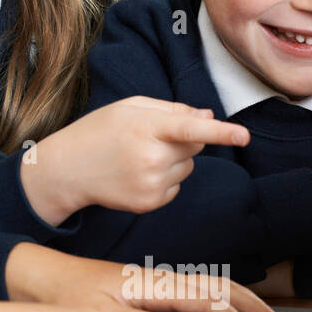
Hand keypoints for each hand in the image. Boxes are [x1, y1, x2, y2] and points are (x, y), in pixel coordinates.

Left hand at [4, 243, 293, 311]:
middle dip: (254, 308)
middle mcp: (156, 280)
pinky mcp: (145, 292)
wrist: (30, 273)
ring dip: (241, 306)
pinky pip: (194, 297)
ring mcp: (153, 284)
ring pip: (209, 290)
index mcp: (148, 282)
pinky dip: (220, 306)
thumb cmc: (59, 293)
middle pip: (218, 289)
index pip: (207, 298)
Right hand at [19, 96, 249, 224]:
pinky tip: (137, 173)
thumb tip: (208, 117)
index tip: (244, 135)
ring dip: (173, 160)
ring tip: (138, 157)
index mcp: (144, 129)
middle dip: (183, 139)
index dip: (220, 132)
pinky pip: (176, 187)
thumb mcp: (129, 108)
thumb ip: (171, 109)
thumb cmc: (98, 131)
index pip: (189, 129)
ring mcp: (151, 184)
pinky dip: (165, 179)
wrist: (67, 170)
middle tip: (149, 137)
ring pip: (188, 167)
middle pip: (195, 146)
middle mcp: (150, 159)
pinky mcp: (150, 203)